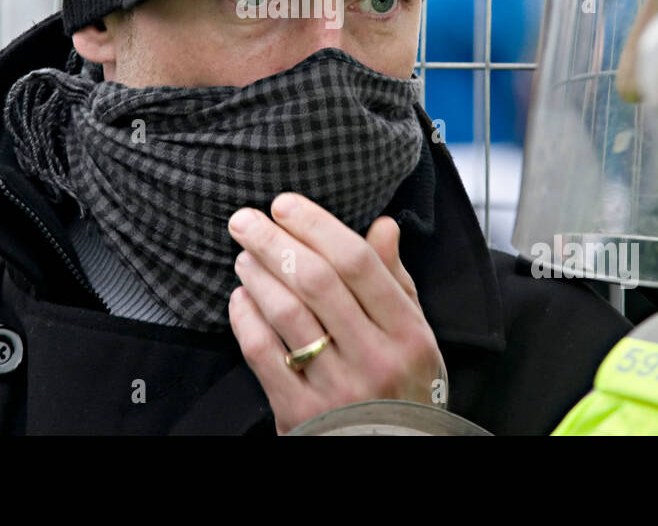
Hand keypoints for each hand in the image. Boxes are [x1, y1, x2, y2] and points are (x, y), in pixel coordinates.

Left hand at [227, 192, 447, 434]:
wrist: (391, 453)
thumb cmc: (402, 386)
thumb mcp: (415, 334)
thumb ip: (395, 279)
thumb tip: (383, 225)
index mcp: (407, 333)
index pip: (357, 262)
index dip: (315, 225)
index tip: (285, 204)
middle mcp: (374, 359)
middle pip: (315, 281)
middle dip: (274, 241)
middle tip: (245, 219)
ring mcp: (336, 388)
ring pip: (286, 312)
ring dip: (257, 275)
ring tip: (244, 255)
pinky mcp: (299, 411)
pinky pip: (262, 352)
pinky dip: (245, 317)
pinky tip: (241, 298)